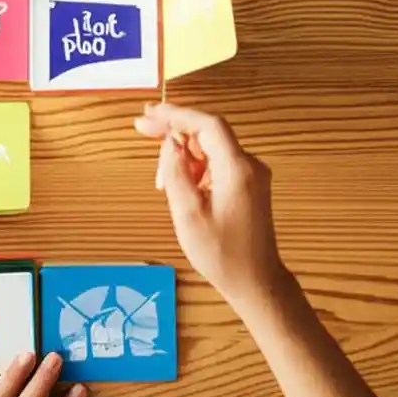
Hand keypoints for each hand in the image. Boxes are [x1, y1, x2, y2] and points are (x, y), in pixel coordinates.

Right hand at [134, 105, 285, 305]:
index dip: (176, 115)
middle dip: (175, 130)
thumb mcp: (188, 215)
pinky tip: (180, 185)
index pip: (207, 125)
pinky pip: (216, 163)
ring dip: (183, 155)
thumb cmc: (222, 254)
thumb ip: (176, 173)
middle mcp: (249, 165)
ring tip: (162, 181)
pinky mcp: (247, 185)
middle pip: (208, 133)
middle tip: (142, 128)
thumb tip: (169, 143)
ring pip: (210, 148)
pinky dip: (195, 167)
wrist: (256, 281)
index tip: (148, 115)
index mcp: (237, 169)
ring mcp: (251, 175)